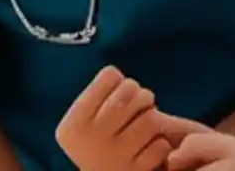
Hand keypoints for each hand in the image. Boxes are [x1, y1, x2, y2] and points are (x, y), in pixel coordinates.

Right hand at [56, 66, 172, 170]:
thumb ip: (99, 95)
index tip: (118, 95)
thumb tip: (116, 75)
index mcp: (73, 125)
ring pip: (151, 119)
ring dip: (153, 118)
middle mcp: (90, 141)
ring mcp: (115, 159)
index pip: (109, 76)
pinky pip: (161, 145)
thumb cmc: (98, 142)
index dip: (119, 82)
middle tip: (141, 103)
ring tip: (147, 122)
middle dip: (141, 94)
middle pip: (131, 93)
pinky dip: (159, 144)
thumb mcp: (84, 122)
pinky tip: (149, 147)